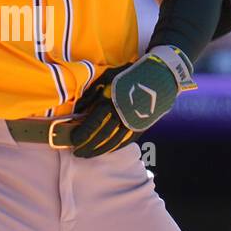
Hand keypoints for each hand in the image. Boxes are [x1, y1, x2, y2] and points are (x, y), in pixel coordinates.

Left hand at [69, 46, 193, 158]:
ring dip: (99, 150)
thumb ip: (90, 94)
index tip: (72, 141)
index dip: (81, 135)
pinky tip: (106, 151)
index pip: (92, 125)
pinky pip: (125, 141)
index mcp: (110, 103)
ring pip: (113, 142)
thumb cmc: (128, 75)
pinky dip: (114, 148)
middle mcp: (120, 116)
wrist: (158, 77)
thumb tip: (76, 110)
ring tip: (88, 155)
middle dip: (88, 146)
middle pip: (101, 137)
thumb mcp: (106, 78)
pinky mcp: (140, 126)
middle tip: (77, 153)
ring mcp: (132, 123)